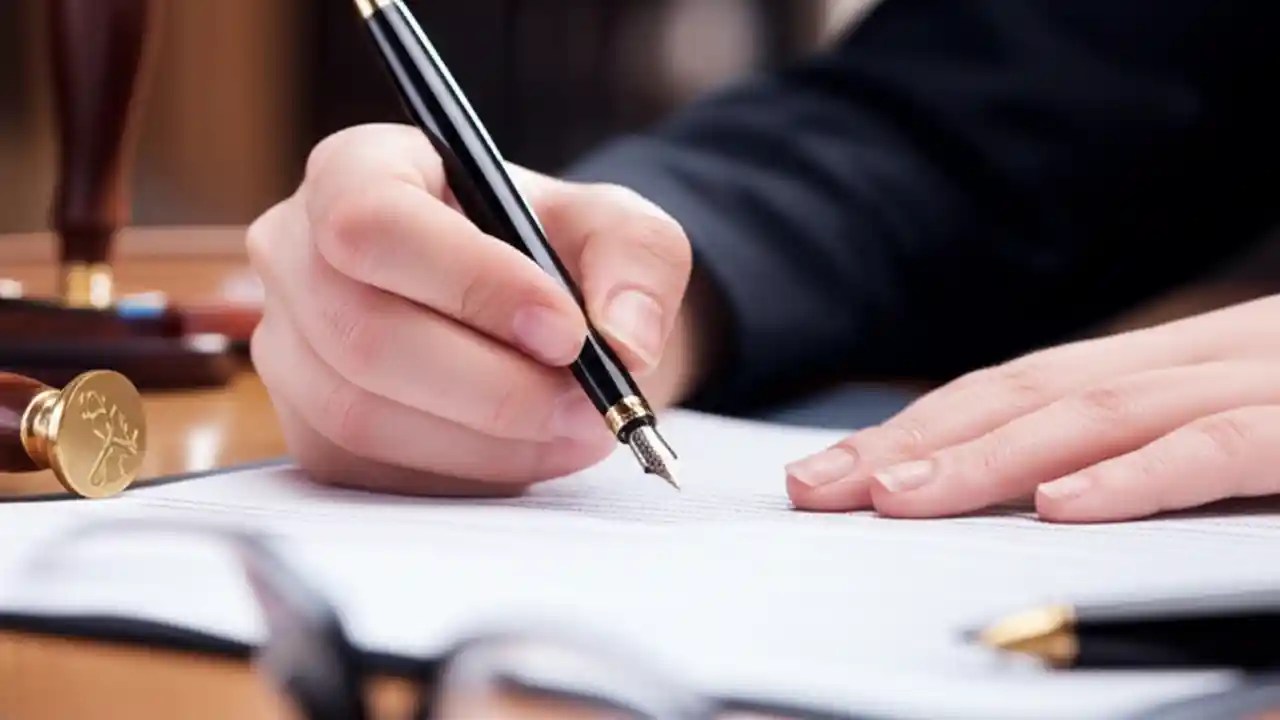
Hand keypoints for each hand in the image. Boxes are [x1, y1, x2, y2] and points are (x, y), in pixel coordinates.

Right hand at [247, 124, 698, 494]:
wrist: (530, 316)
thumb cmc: (554, 253)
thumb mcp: (618, 228)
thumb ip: (638, 262)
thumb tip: (622, 341)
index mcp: (358, 170)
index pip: (374, 222)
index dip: (470, 284)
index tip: (566, 331)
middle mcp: (298, 254)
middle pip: (362, 334)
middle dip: (493, 385)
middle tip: (589, 406)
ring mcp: (290, 348)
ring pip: (363, 414)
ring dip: (488, 439)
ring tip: (577, 428)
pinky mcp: (311, 431)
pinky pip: (375, 470)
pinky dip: (468, 471)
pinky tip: (529, 448)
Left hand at [786, 295, 1279, 521]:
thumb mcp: (1253, 439)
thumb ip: (1157, 468)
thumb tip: (1048, 509)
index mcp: (1181, 364)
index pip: (1028, 389)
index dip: (924, 426)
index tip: (838, 468)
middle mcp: (1206, 361)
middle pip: (1033, 393)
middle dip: (915, 440)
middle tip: (818, 484)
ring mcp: (1261, 385)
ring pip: (1100, 413)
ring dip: (985, 456)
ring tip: (892, 496)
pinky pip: (1216, 450)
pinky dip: (1131, 477)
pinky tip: (1056, 505)